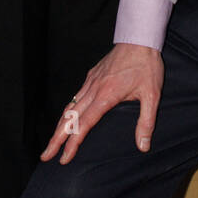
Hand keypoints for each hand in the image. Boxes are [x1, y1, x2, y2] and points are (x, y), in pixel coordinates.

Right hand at [40, 43, 163, 164]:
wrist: (139, 39)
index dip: (73, 143)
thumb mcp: (151, 95)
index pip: (84, 125)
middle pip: (69, 118)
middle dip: (55, 139)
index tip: (64, 158)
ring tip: (51, 142)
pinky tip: (66, 119)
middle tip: (46, 156)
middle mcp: (93, 89)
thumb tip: (143, 146)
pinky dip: (67, 111)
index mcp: (105, 96)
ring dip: (58, 126)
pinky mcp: (91, 76)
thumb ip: (146, 122)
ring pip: (69, 107)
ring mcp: (90, 82)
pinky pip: (75, 97)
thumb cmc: (146, 66)